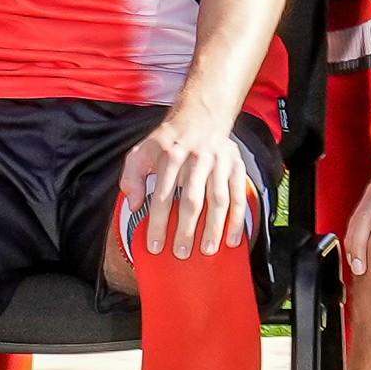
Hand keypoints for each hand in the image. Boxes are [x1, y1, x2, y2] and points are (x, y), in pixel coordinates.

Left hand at [114, 115, 266, 265]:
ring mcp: (219, 162)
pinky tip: (231, 239)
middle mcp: (196, 159)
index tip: (155, 246)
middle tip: (181, 253)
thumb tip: (133, 204)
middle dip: (187, 230)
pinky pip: (239, 196)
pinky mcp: (237, 166)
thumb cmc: (168, 141)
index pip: (163, 196)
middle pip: (192, 200)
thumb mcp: (142, 151)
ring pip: (218, 200)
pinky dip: (237, 219)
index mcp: (171, 157)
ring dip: (214, 228)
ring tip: (207, 251)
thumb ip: (131, 177)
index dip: (158, 223)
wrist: (201, 116)